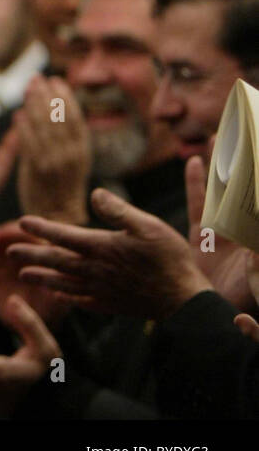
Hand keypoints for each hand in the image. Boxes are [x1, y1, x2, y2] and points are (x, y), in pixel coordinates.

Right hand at [0, 221, 69, 327]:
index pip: (24, 238)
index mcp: (34, 255)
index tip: (5, 232)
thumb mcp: (58, 290)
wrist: (38, 328)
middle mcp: (16, 258)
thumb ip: (51, 276)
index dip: (13, 233)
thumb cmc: (54, 307)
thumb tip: (47, 258)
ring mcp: (1, 269)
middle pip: (3, 240)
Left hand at [10, 187, 211, 318]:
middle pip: (56, 260)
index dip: (41, 228)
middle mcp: (95, 269)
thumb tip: (94, 194)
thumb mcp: (149, 225)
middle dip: (31, 254)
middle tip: (9, 251)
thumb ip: (119, 210)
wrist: (183, 300)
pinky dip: (65, 296)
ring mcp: (100, 289)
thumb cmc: (169, 259)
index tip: (21, 222)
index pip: (63, 235)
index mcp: (101, 247)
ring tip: (22, 274)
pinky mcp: (109, 305)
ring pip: (63, 282)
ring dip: (41, 277)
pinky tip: (57, 294)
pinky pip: (80, 300)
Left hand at [15, 76, 89, 223]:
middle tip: (36, 77)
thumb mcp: (71, 159)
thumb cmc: (60, 185)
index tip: (55, 80)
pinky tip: (17, 114)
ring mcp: (54, 161)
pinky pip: (29, 142)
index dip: (65, 96)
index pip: (75, 115)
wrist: (56, 215)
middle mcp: (71, 154)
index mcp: (83, 149)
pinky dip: (23, 126)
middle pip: (59, 116)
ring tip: (27, 89)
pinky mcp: (37, 169)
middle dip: (47, 94)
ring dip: (34, 104)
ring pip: (44, 126)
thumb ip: (64, 136)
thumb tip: (53, 106)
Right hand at [186, 147, 256, 312]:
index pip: (255, 198)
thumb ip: (256, 258)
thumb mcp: (257, 277)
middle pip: (245, 187)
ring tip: (221, 137)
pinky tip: (198, 162)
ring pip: (224, 188)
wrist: (217, 318)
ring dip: (223, 163)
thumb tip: (252, 250)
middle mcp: (243, 227)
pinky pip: (201, 202)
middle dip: (245, 161)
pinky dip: (198, 182)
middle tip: (243, 132)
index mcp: (252, 233)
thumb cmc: (247, 300)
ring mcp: (224, 229)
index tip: (257, 148)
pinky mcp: (203, 236)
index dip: (256, 174)